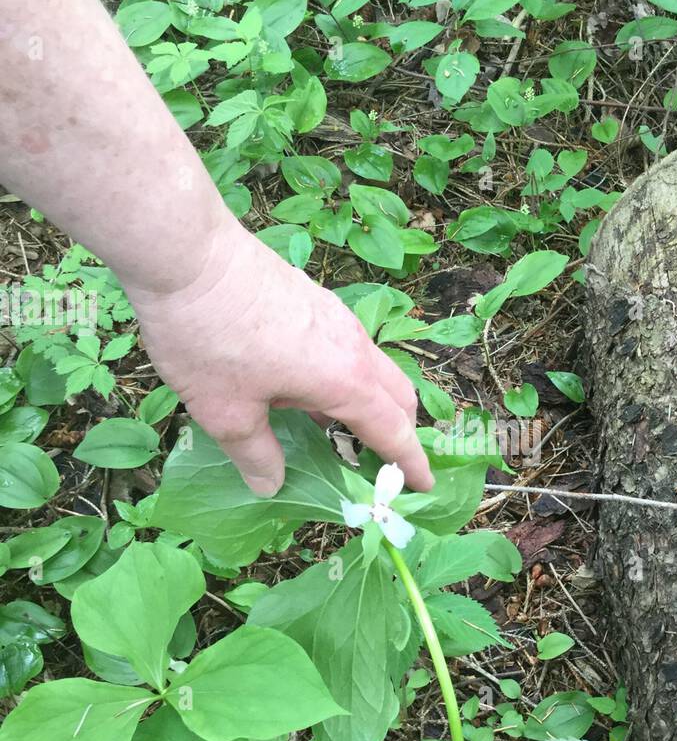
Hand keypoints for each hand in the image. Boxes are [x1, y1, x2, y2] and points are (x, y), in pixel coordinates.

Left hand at [129, 220, 433, 496]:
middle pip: (397, 395)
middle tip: (382, 464)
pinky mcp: (315, 300)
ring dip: (372, 402)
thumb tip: (271, 486)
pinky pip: (349, 348)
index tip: (424, 486)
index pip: (393, 431)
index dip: (409, 463)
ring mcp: (336, 317)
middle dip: (400, 431)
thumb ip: (256, 455)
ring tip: (342, 430)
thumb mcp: (226, 413)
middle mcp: (353, 346)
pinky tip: (308, 390)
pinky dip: (348, 378)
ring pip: (374, 368)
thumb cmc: (208, 338)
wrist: (187, 254)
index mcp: (345, 381)